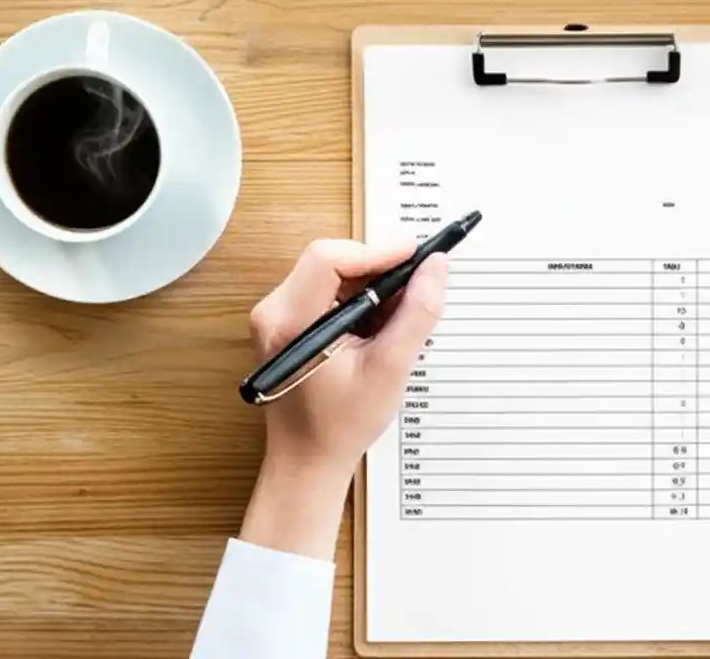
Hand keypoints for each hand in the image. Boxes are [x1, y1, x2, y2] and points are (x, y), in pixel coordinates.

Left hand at [238, 239, 447, 559]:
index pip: (330, 257)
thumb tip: (436, 269)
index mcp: (289, 321)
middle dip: (379, 270)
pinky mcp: (287, 322)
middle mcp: (274, 312)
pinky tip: (378, 327)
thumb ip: (417, 313)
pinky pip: (326, 291)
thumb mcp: (390, 368)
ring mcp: (277, 316)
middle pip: (332, 261)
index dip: (378, 250)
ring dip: (371, 286)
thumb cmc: (338, 425)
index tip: (415, 255)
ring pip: (332, 273)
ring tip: (397, 318)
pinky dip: (359, 300)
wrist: (308, 460)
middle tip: (415, 287)